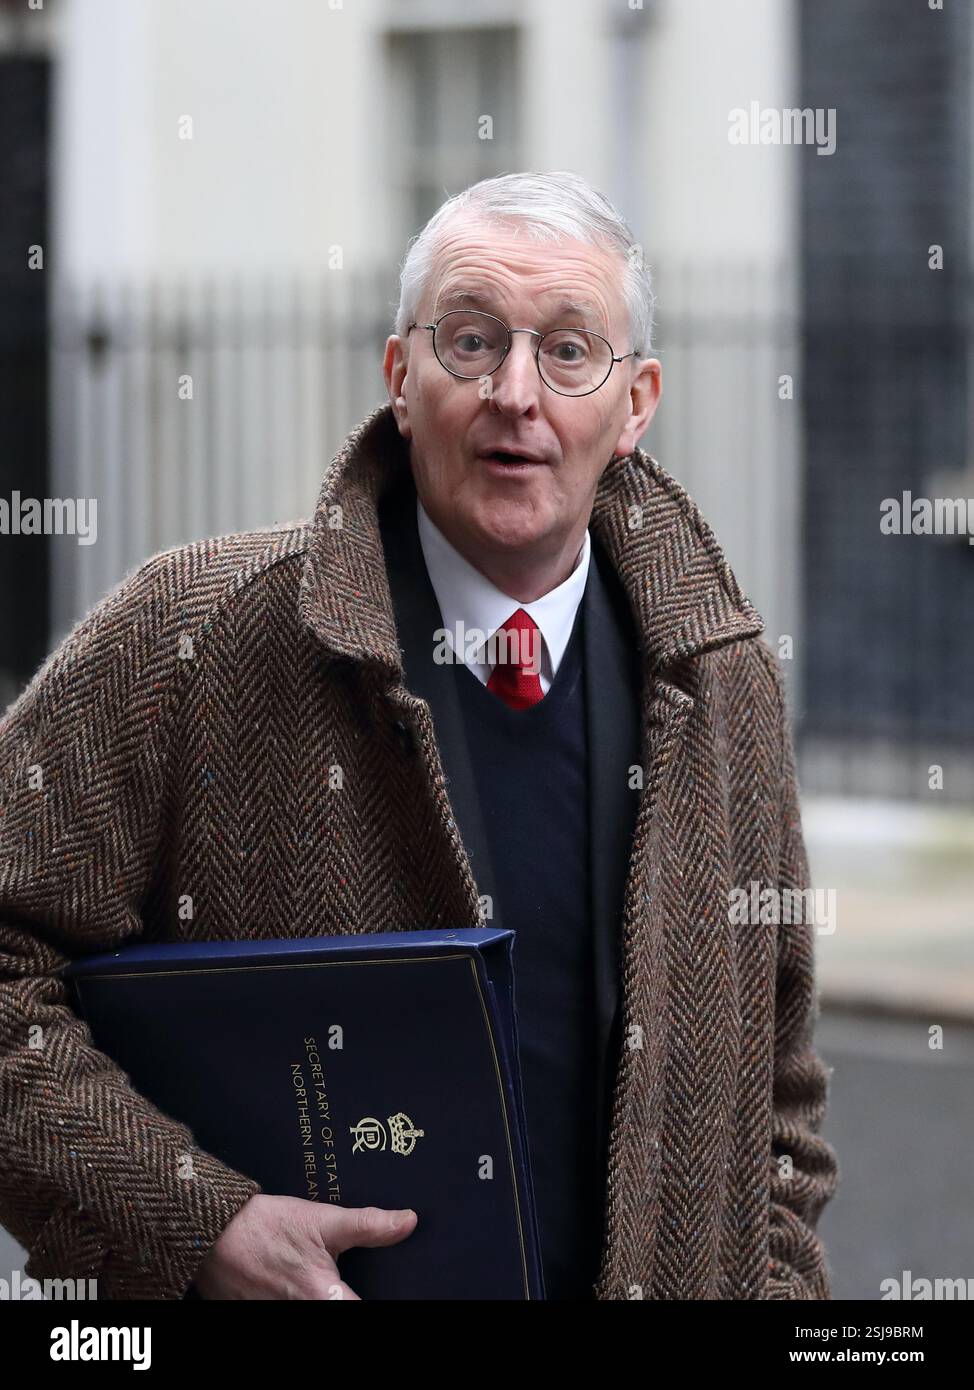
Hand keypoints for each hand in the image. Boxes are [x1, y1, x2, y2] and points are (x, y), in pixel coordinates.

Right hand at [191, 1193, 417, 1298]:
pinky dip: (294, 1298)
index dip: (379, 1304)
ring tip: (309, 1276)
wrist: (211, 1233)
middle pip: (336, 1311)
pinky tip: (290, 1282)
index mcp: (322, 1298)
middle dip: (342, 1297)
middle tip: (342, 1283)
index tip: (397, 1296)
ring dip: (319, 1298)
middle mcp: (300, 1316)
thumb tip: (408, 1221)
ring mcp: (275, 1319)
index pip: (360, 1314)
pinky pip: (283, 1311)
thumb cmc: (267, 1226)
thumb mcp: (322, 1220)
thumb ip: (368, 1225)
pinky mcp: (255, 1318)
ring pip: (310, 1314)